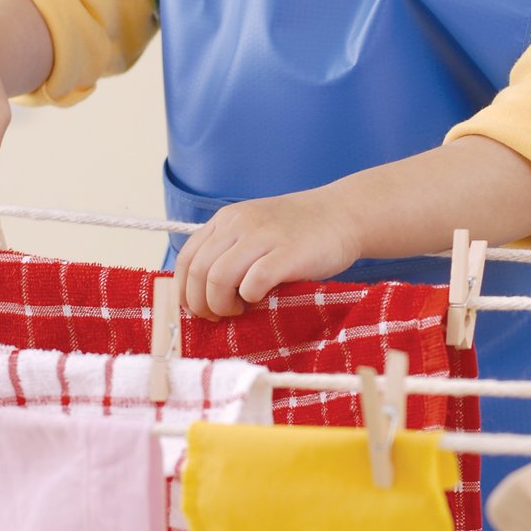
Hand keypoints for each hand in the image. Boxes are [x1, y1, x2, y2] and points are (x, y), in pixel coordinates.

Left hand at [174, 190, 361, 319]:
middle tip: (219, 316)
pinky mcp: (287, 254)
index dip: (186, 291)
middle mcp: (240, 223)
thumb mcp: (256, 230)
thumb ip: (231, 252)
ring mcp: (263, 236)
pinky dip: (250, 298)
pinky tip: (261, 299)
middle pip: (198, 271)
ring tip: (239, 310)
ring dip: (222, 305)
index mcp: (227, 219)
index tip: (199, 309)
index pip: (187, 258)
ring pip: (218, 278)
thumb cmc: (300, 232)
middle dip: (201, 304)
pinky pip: (253, 282)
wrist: (344, 214)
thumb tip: (203, 297)